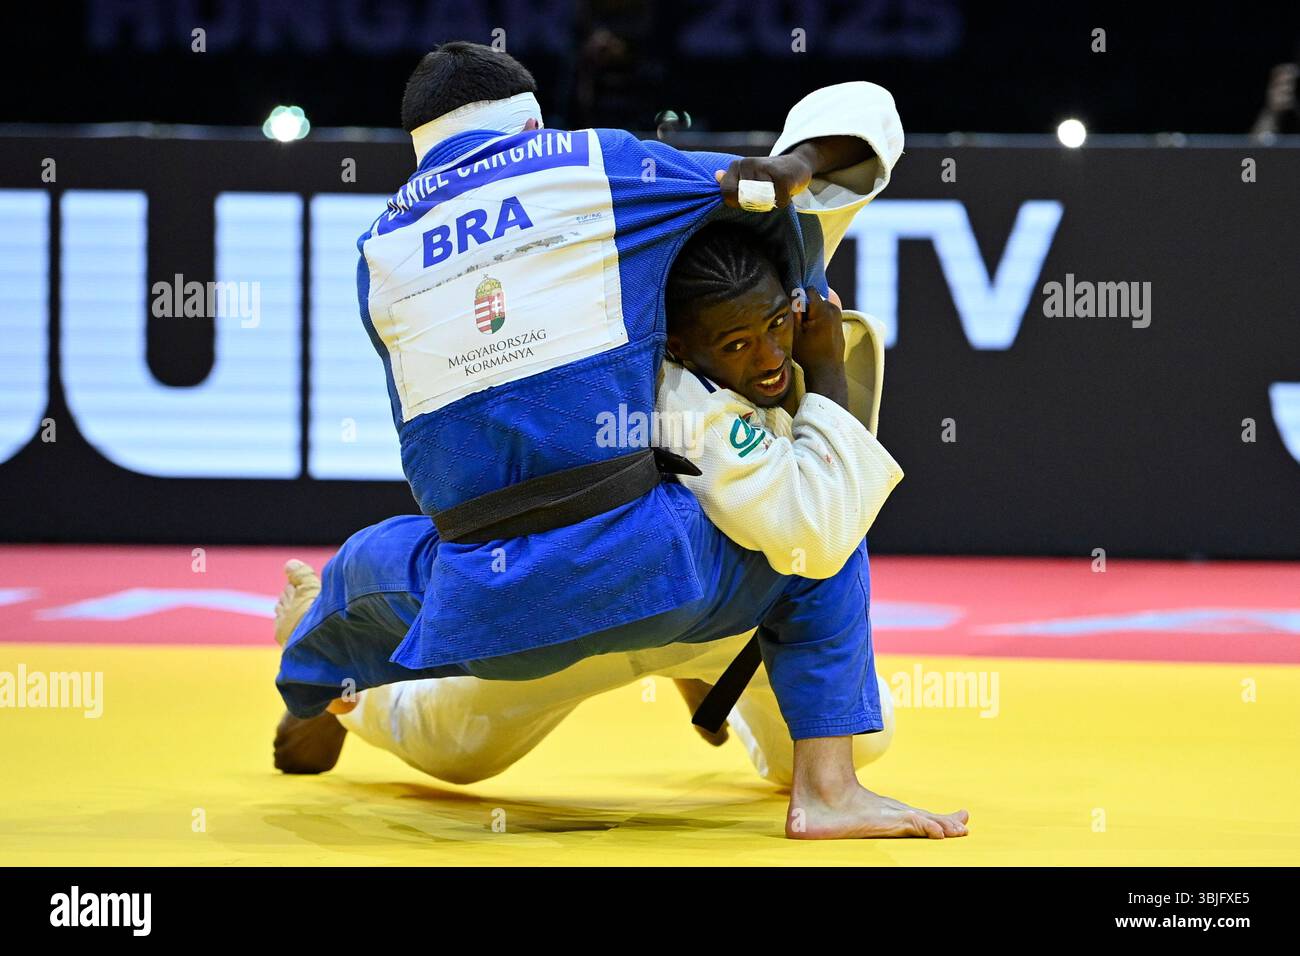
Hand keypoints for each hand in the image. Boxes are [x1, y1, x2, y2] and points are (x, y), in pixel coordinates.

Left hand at [715, 135, 873, 209]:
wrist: (796, 164)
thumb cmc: (769, 175)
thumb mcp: (748, 175)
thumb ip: (731, 178)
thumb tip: (717, 175)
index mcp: (737, 165)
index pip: (727, 192)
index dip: (735, 202)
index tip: (746, 201)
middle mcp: (748, 163)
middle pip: (744, 199)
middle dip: (754, 204)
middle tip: (764, 196)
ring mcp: (765, 168)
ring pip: (761, 201)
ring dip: (770, 202)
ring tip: (775, 191)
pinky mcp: (782, 176)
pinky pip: (779, 201)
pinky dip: (783, 201)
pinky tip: (785, 191)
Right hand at [793, 287, 848, 408]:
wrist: (826, 370)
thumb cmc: (808, 353)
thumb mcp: (794, 333)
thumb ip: (793, 311)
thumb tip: (793, 295)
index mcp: (823, 310)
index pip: (809, 290)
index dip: (799, 298)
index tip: (795, 313)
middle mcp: (833, 309)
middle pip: (815, 298)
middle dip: (806, 307)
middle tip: (800, 325)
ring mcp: (838, 316)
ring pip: (820, 306)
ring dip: (812, 314)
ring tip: (808, 331)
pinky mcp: (839, 323)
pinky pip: (825, 314)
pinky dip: (818, 319)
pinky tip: (815, 335)